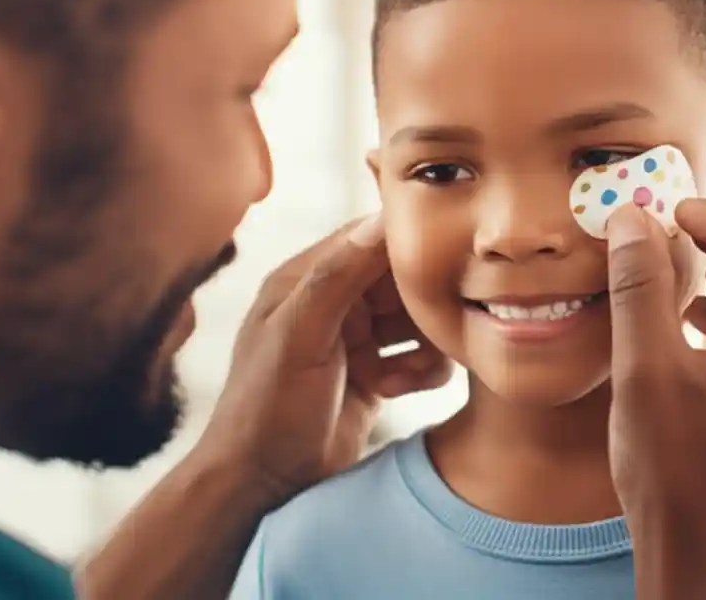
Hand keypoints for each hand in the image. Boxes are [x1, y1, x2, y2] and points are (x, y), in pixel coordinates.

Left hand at [195, 214, 451, 506]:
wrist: (263, 485)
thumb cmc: (266, 407)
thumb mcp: (298, 335)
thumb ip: (336, 277)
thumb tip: (382, 220)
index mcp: (306, 280)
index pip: (368, 239)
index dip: (405, 246)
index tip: (442, 258)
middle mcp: (334, 303)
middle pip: (401, 280)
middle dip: (423, 303)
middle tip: (438, 325)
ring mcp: (357, 340)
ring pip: (418, 318)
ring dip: (426, 342)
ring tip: (407, 372)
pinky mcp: (377, 374)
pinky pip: (421, 357)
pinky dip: (422, 371)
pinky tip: (397, 391)